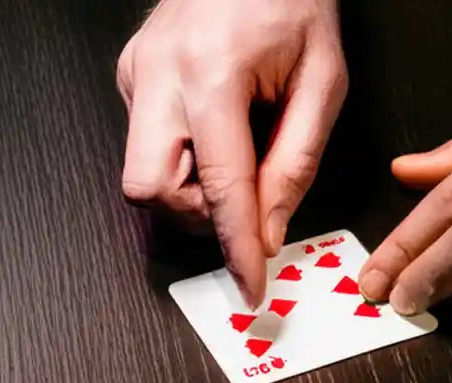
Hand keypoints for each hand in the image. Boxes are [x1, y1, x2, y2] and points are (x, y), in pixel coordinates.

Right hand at [116, 0, 346, 305]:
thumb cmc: (292, 1)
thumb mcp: (323, 77)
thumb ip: (295, 161)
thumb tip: (268, 231)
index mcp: (212, 72)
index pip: (219, 183)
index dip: (235, 244)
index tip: (248, 284)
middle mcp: (159, 74)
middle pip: (150, 189)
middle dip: (195, 212)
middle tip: (239, 200)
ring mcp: (134, 75)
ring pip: (140, 174)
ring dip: (187, 187)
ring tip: (230, 149)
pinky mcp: (127, 75)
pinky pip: (143, 142)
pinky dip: (179, 154)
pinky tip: (209, 122)